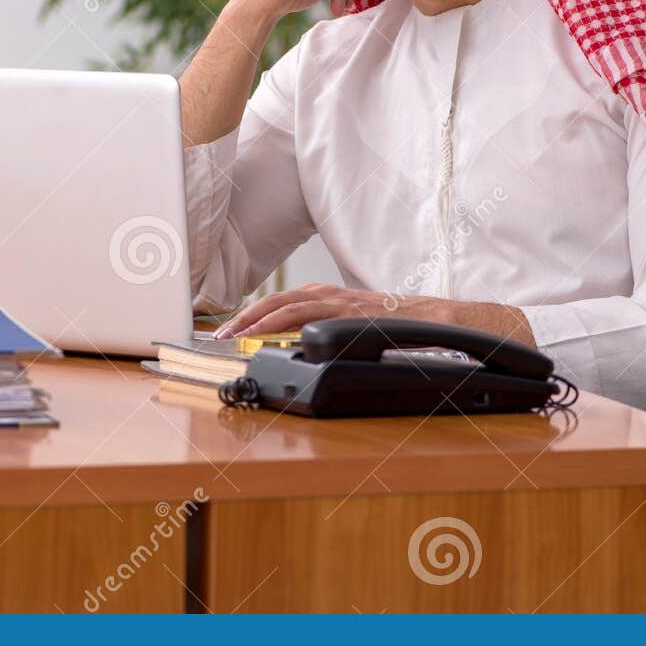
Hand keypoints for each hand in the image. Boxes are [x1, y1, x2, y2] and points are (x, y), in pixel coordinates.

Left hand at [214, 283, 429, 338]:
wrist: (428, 319)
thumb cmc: (392, 326)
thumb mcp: (351, 325)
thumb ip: (325, 331)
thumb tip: (298, 350)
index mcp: (325, 296)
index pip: (279, 302)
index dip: (251, 315)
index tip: (229, 329)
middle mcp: (326, 294)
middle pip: (273, 300)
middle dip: (242, 317)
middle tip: (217, 334)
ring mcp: (334, 301)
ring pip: (282, 304)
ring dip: (251, 319)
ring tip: (229, 335)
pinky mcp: (343, 312)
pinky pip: (302, 314)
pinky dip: (276, 321)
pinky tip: (260, 333)